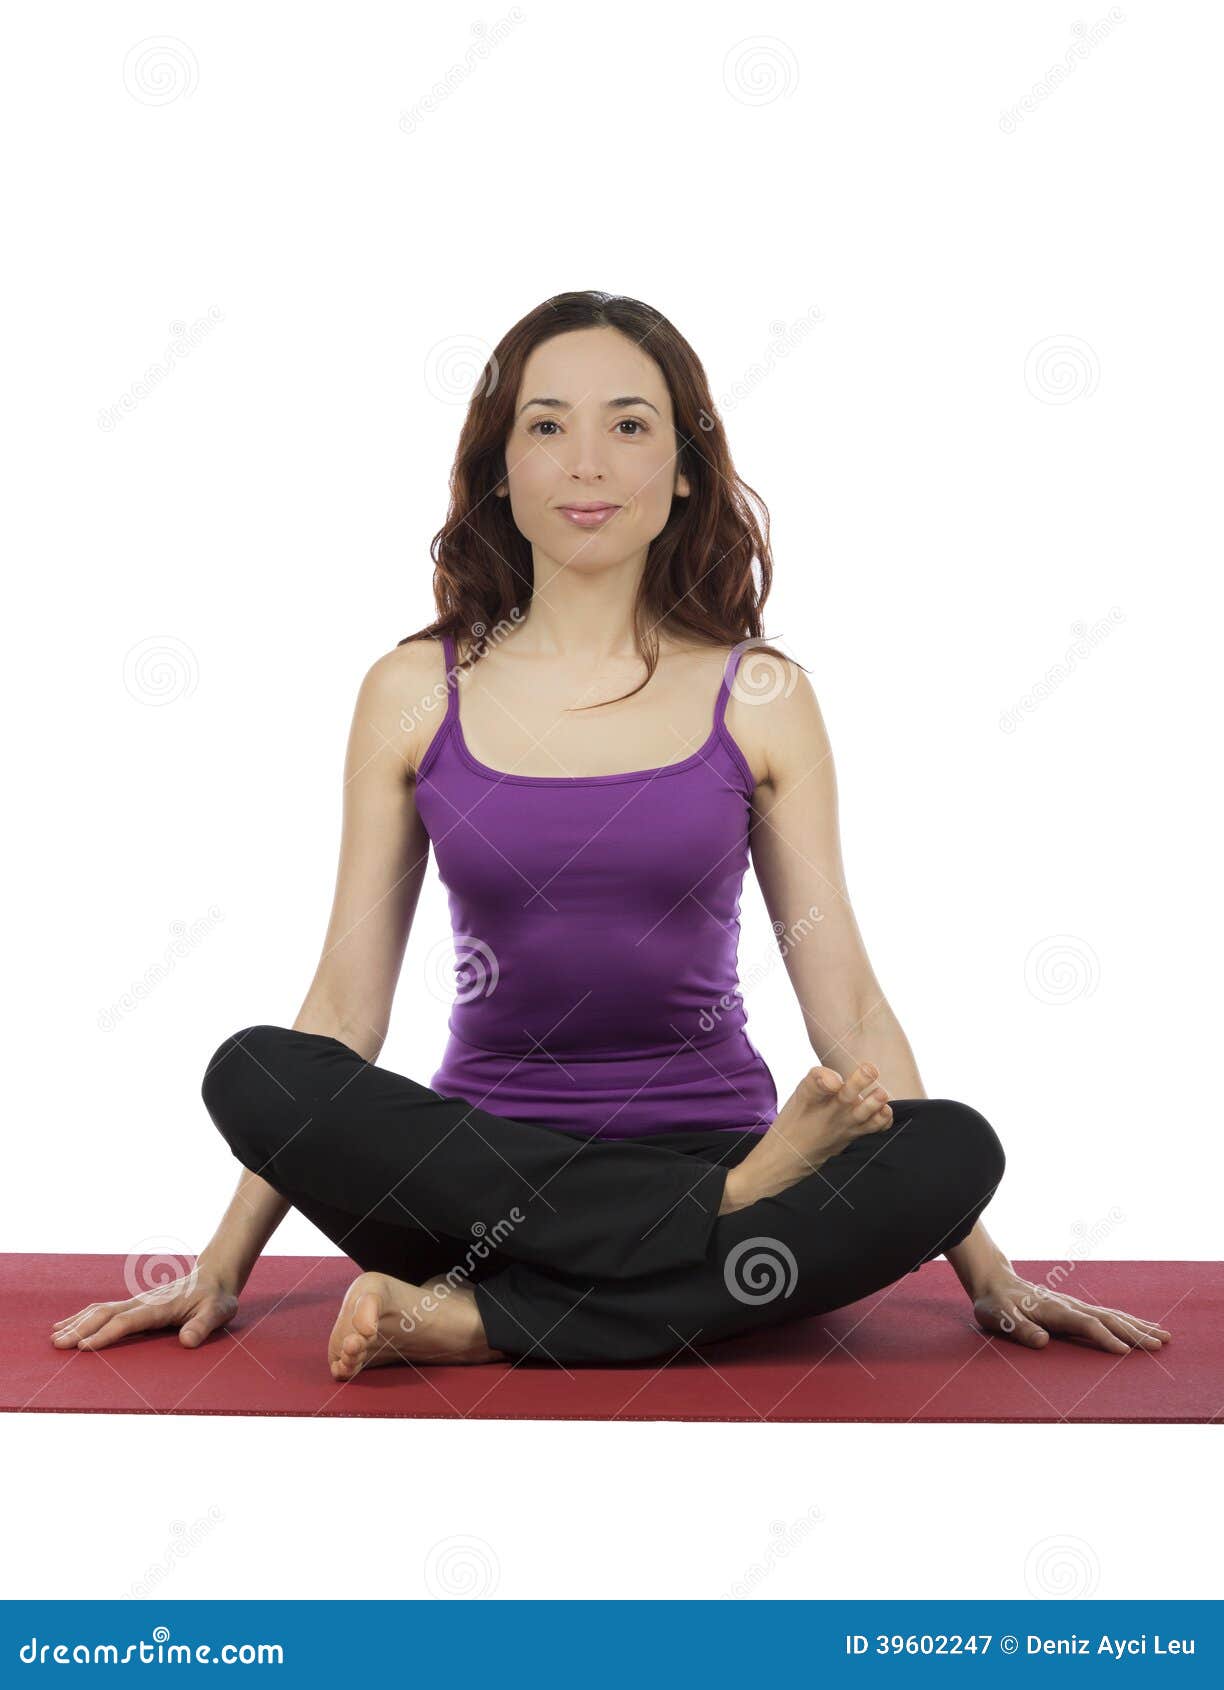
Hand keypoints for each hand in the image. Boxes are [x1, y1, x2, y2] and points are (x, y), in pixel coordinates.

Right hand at [50, 1266, 239, 1352]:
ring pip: (100, 1310)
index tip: (84, 1347)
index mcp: (160, 1306)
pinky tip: (68, 1324)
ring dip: (77, 1322)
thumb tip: (187, 1341)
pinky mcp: (135, 1304)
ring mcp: (137, 1301)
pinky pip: (104, 1310)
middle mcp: (143, 1302)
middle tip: (57, 1345)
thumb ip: (204, 1325)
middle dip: (81, 1329)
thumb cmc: (216, 1299)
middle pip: (105, 1314)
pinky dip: (84, 1316)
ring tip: (53, 1337)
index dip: (106, 1334)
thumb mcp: (219, 1312)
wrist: (214, 1278)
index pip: (127, 1321)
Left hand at [971, 1269, 1171, 1354]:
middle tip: (1160, 1344)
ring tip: (1163, 1336)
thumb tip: (1042, 1342)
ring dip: (1137, 1326)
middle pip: (1108, 1319)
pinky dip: (1126, 1321)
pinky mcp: (1075, 1308)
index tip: (1123, 1352)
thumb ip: (1020, 1329)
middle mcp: (1070, 1306)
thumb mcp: (999, 1317)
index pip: (1086, 1324)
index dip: (1104, 1337)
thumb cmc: (996, 1304)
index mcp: (1055, 1310)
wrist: (995, 1282)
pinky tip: (1140, 1328)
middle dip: (1134, 1332)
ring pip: (1112, 1315)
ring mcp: (1074, 1306)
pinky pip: (1106, 1315)